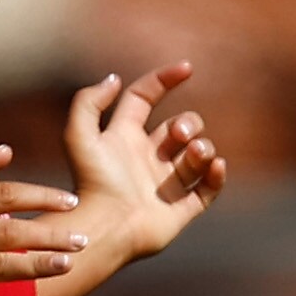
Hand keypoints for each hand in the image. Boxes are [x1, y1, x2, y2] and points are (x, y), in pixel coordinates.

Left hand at [61, 64, 227, 268]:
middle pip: (182, 126)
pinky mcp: (181, 209)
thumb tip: (115, 79)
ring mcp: (166, 184)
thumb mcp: (79, 136)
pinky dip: (217, 175)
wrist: (105, 227)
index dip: (164, 79)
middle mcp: (147, 158)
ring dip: (202, 148)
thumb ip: (89, 102)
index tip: (186, 69)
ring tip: (194, 155)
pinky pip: (210, 188)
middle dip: (188, 123)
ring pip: (199, 154)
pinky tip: (215, 166)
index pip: (145, 98)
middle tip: (178, 136)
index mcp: (124, 138)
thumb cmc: (91, 184)